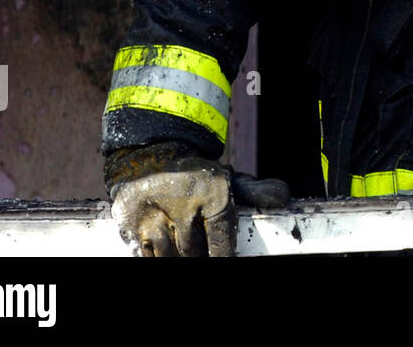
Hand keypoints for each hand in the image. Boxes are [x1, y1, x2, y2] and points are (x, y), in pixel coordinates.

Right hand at [105, 141, 289, 256]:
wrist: (151, 154)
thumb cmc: (197, 175)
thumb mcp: (228, 179)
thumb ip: (255, 192)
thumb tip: (283, 197)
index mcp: (210, 192)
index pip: (220, 237)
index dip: (223, 255)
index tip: (224, 260)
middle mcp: (180, 204)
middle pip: (192, 251)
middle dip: (199, 257)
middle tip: (203, 254)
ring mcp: (152, 215)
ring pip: (168, 255)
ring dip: (178, 256)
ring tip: (186, 251)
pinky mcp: (129, 224)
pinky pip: (145, 253)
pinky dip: (155, 256)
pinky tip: (167, 251)